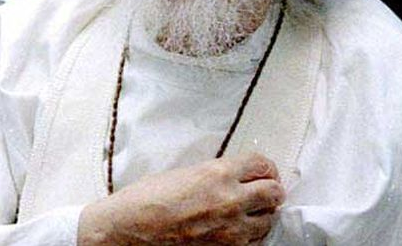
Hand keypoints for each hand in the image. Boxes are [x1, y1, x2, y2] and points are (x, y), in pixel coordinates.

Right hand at [77, 152, 284, 244]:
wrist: (127, 230)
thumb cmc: (144, 202)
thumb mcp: (182, 174)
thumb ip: (212, 175)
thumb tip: (231, 177)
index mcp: (217, 174)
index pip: (262, 164)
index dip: (264, 167)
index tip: (261, 170)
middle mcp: (229, 200)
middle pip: (274, 192)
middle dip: (271, 189)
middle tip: (264, 190)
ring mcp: (230, 230)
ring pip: (268, 220)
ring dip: (262, 214)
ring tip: (251, 211)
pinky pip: (253, 243)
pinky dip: (251, 235)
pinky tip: (239, 230)